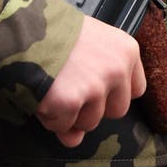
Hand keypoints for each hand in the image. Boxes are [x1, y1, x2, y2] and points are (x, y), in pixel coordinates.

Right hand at [35, 14, 145, 146]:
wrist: (29, 28)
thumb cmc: (60, 33)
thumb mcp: (90, 44)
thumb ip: (95, 86)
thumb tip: (76, 138)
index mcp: (127, 51)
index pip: (136, 89)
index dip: (115, 93)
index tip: (100, 88)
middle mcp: (117, 69)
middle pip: (117, 111)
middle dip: (95, 108)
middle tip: (75, 88)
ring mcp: (95, 87)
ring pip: (89, 123)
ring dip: (71, 114)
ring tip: (57, 86)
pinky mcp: (71, 102)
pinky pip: (62, 126)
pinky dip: (50, 117)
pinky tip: (44, 93)